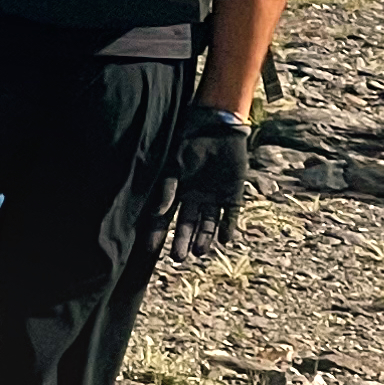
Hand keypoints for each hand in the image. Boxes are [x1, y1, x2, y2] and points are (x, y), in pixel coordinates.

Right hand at [167, 110, 252, 262]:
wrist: (217, 126)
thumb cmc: (189, 141)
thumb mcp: (174, 165)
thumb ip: (167, 188)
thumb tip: (158, 212)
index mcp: (176, 190)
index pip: (163, 216)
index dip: (156, 232)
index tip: (150, 249)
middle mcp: (193, 197)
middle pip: (186, 224)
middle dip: (182, 241)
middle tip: (178, 258)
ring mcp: (213, 196)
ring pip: (208, 223)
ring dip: (204, 237)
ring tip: (199, 252)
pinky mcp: (233, 193)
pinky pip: (231, 214)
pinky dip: (229, 227)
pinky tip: (226, 240)